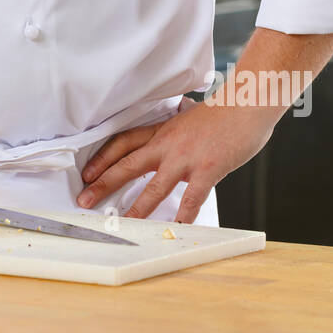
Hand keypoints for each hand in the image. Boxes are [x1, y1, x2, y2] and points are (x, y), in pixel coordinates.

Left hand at [77, 96, 281, 223]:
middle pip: (127, 164)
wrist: (247, 104)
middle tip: (85, 199)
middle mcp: (168, 144)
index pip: (123, 143)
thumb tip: (169, 136)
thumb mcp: (187, 117)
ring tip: (123, 222)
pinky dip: (183, 216)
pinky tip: (176, 228)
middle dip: (104, 183)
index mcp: (161, 131)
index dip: (102, 158)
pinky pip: (191, 198)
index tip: (86, 173)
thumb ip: (174, 131)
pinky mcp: (207, 169)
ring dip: (136, 207)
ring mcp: (186, 158)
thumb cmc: (222, 113)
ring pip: (154, 186)